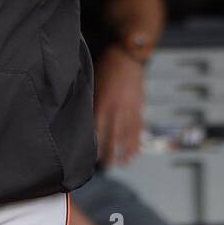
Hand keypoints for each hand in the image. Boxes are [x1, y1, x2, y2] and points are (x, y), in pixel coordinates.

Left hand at [94, 46, 144, 167]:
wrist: (128, 57)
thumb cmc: (107, 67)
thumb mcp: (93, 83)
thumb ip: (91, 102)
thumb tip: (84, 117)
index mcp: (101, 105)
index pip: (96, 131)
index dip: (94, 146)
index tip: (92, 158)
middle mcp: (115, 111)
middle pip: (112, 137)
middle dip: (110, 154)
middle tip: (108, 167)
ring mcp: (129, 111)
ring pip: (127, 135)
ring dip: (125, 151)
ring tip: (124, 163)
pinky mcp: (139, 108)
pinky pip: (138, 128)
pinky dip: (138, 140)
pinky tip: (137, 150)